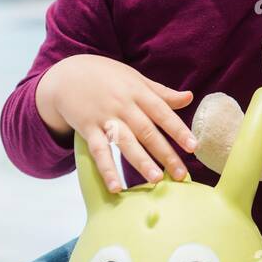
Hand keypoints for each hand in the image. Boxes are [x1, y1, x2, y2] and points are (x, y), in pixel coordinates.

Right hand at [39, 54, 196, 192]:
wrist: (67, 73)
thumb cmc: (107, 76)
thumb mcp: (135, 79)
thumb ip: (161, 92)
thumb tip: (189, 97)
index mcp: (138, 92)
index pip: (163, 113)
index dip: (179, 130)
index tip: (194, 147)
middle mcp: (123, 105)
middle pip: (147, 132)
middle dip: (165, 154)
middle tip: (181, 174)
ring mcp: (104, 118)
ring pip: (125, 143)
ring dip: (140, 162)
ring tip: (156, 180)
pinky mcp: (87, 129)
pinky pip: (98, 152)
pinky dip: (107, 170)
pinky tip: (115, 187)